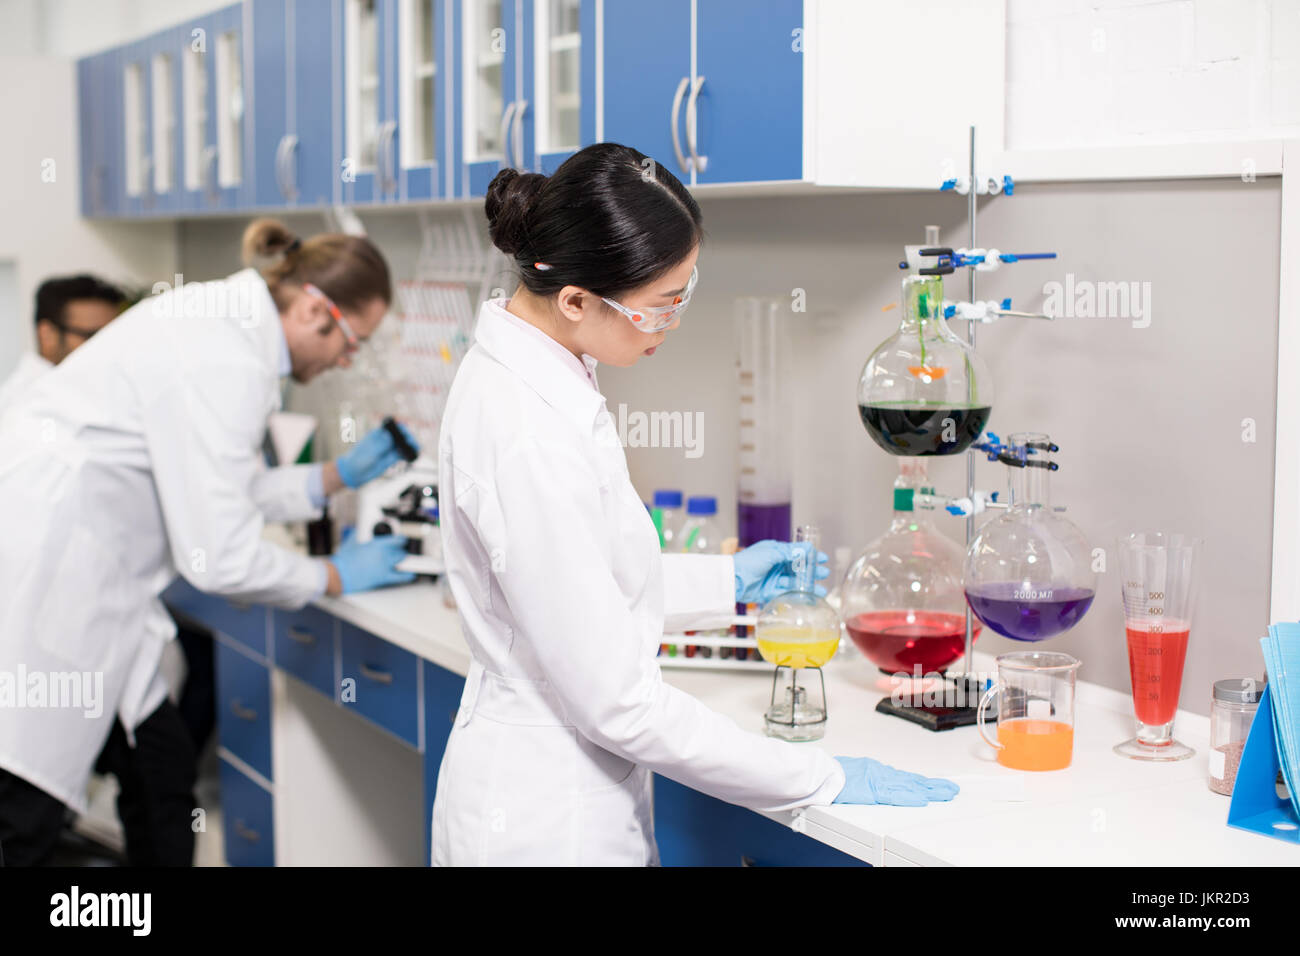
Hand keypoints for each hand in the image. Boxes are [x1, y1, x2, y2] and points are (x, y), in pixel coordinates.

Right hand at [329, 532, 416, 593]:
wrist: (339, 574)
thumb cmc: (344, 560)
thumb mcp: (352, 542)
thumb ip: (359, 536)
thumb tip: (359, 532)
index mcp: (376, 545)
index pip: (397, 540)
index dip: (402, 539)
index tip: (403, 539)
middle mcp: (383, 555)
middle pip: (400, 551)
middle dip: (401, 550)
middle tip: (399, 550)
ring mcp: (384, 567)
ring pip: (401, 561)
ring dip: (402, 559)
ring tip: (402, 560)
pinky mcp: (382, 578)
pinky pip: (399, 577)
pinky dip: (406, 576)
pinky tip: (411, 575)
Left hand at [335, 422, 419, 487]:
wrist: (355, 472)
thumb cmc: (358, 459)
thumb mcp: (370, 450)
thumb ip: (381, 444)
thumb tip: (389, 436)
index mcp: (379, 433)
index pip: (393, 426)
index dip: (401, 427)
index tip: (406, 432)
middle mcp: (386, 439)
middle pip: (401, 435)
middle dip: (408, 437)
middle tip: (412, 442)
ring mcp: (389, 448)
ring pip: (403, 444)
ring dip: (410, 445)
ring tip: (416, 449)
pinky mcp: (391, 457)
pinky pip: (402, 454)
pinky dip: (408, 454)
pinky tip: (412, 455)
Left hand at [733, 540, 828, 603]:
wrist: (732, 579)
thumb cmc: (748, 562)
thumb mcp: (771, 553)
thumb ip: (789, 552)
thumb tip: (807, 548)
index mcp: (775, 552)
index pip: (796, 553)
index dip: (810, 555)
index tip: (822, 558)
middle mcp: (775, 565)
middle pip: (797, 569)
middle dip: (811, 572)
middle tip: (824, 574)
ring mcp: (773, 579)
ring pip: (794, 582)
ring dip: (806, 586)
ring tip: (820, 591)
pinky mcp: (769, 592)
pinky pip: (785, 594)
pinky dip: (796, 596)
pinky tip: (807, 598)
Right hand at [831, 756, 958, 806]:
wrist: (820, 772)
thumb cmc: (830, 774)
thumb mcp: (852, 771)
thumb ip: (865, 777)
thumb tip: (869, 781)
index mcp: (876, 770)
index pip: (904, 777)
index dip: (921, 782)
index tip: (935, 784)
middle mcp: (881, 773)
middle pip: (912, 780)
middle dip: (933, 785)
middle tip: (951, 788)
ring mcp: (878, 782)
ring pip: (909, 787)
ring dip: (929, 791)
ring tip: (947, 794)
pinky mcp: (873, 791)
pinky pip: (895, 796)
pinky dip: (910, 798)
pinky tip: (923, 800)